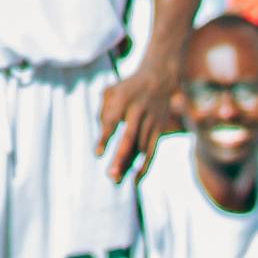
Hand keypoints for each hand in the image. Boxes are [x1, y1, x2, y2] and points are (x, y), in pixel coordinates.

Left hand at [94, 53, 176, 182]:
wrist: (159, 78)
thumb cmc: (128, 88)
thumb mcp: (110, 91)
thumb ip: (103, 111)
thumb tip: (102, 135)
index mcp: (123, 99)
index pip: (112, 121)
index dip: (105, 137)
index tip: (98, 153)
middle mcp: (138, 110)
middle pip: (129, 137)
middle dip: (120, 157)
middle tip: (110, 174)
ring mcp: (151, 120)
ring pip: (141, 147)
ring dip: (130, 165)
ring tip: (116, 179)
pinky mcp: (159, 129)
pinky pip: (152, 150)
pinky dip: (145, 165)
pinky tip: (136, 178)